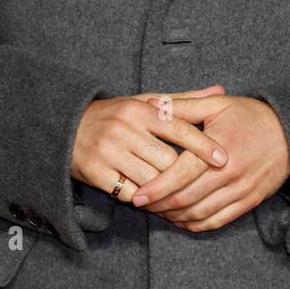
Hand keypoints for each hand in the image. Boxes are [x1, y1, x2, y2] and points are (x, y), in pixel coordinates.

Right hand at [71, 86, 228, 204]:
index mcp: (139, 109)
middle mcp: (124, 129)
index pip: (179, 128)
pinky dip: (143, 197)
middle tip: (200, 182)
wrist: (66, 126)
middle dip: (183, 173)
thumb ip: (184, 100)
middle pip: (167, 159)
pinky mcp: (96, 172)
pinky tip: (150, 197)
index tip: (223, 159)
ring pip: (151, 179)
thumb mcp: (146, 102)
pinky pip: (130, 193)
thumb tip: (220, 90)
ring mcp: (109, 151)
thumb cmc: (116, 115)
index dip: (203, 145)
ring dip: (165, 189)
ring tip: (177, 193)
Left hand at [130, 94, 289, 232]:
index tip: (136, 195)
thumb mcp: (217, 104)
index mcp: (219, 149)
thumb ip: (182, 107)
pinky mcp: (248, 203)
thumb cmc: (251, 115)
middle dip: (158, 205)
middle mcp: (229, 175)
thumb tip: (150, 104)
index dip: (156, 188)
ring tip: (156, 210)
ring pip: (198, 215)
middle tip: (139, 203)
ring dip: (174, 216)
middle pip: (186, 200)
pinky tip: (180, 218)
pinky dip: (195, 224)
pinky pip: (216, 222)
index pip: (180, 175)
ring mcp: (240, 192)